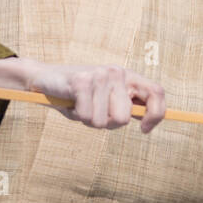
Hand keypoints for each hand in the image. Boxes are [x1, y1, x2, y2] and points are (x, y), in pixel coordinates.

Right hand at [0, 57, 166, 132]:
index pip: (157, 92)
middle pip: (124, 117)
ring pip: (103, 121)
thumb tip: (146, 121)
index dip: (156, 114)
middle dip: (107, 123)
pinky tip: (71, 103)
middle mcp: (117, 72)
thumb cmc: (79, 96)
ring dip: (89, 120)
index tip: (144, 130)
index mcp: (128, 77)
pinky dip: (77, 116)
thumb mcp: (106, 100)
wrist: (45, 79)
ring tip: (81, 105)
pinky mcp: (82, 81)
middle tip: (94, 112)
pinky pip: (86, 116)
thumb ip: (125, 107)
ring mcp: (100, 75)